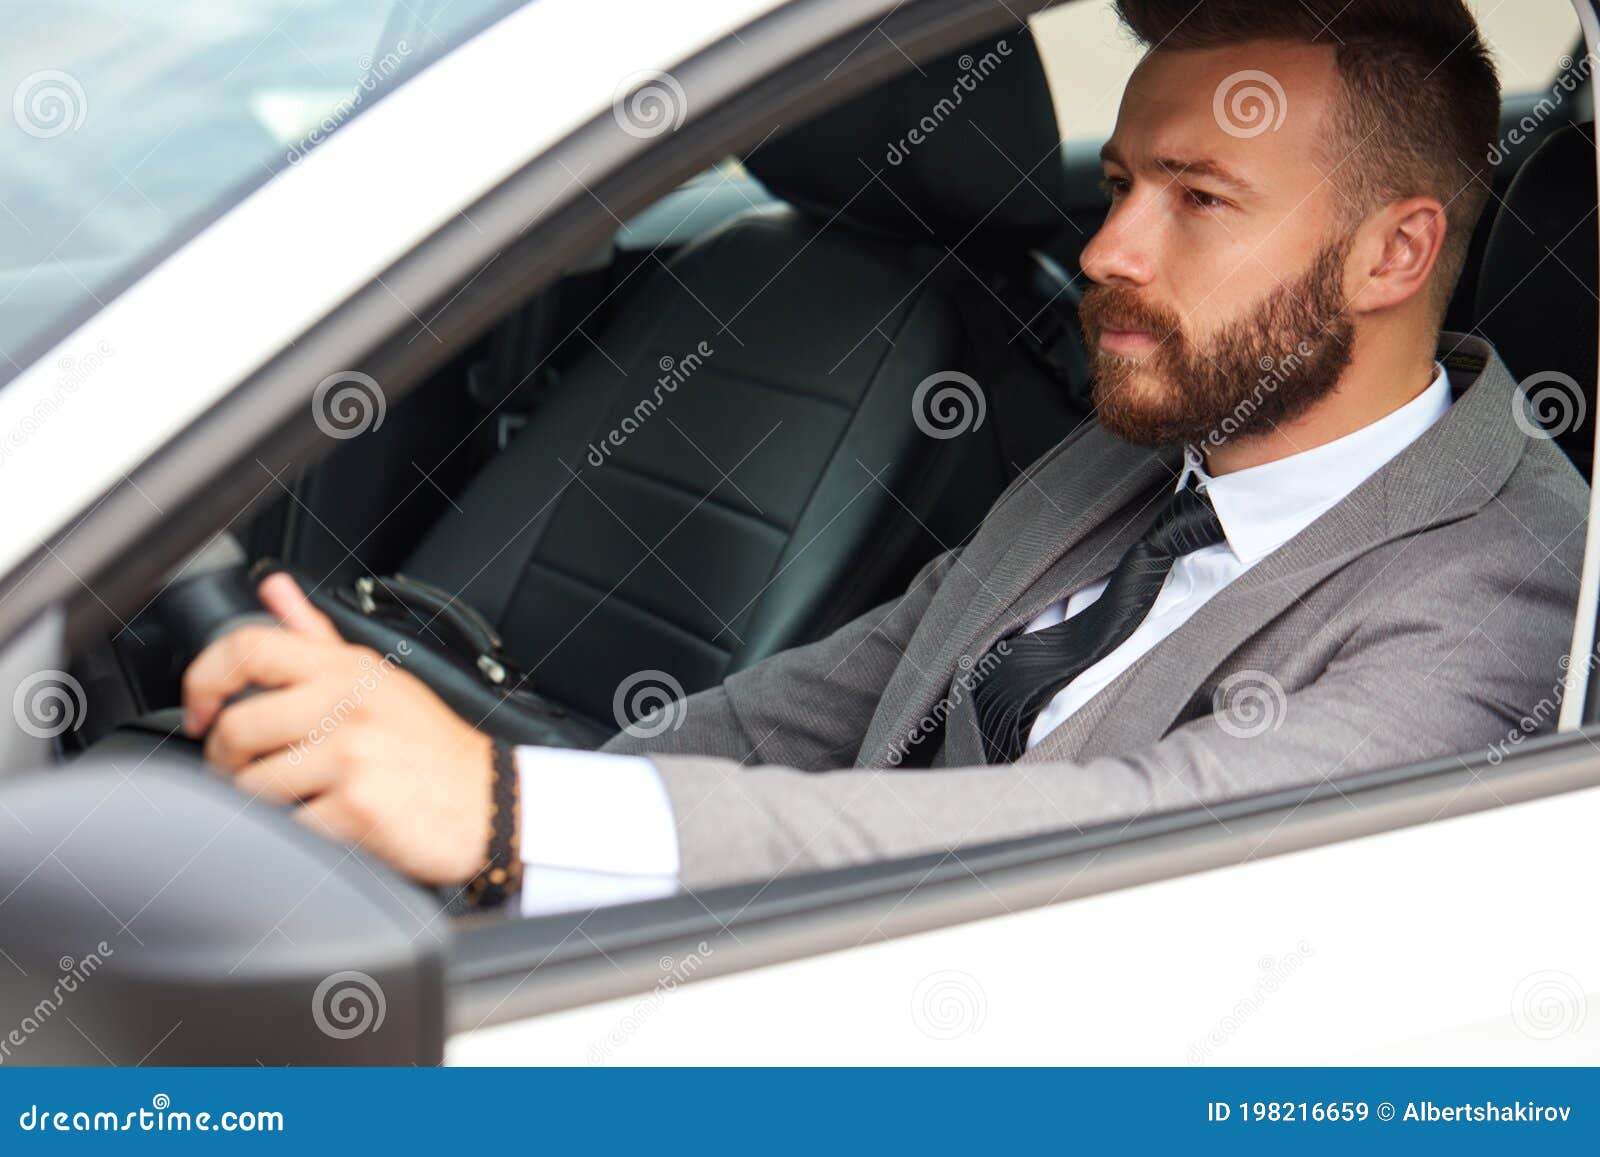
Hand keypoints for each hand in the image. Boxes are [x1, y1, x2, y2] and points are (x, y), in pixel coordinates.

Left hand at [182, 572, 495, 885]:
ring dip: (262, 802)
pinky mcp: (356, 808)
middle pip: (236, 729)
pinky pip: (287, 827)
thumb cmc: (431, 746)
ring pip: (252, 784)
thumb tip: (276, 589)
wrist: (492, 802)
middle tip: (247, 771)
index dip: (203, 681)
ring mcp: (351, 755)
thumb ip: (318, 636)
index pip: (247, 649)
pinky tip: (325, 825)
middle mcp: (347, 704)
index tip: (201, 712)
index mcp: (347, 669)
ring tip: (296, 799)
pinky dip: (297, 835)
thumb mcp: (380, 678)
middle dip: (228, 761)